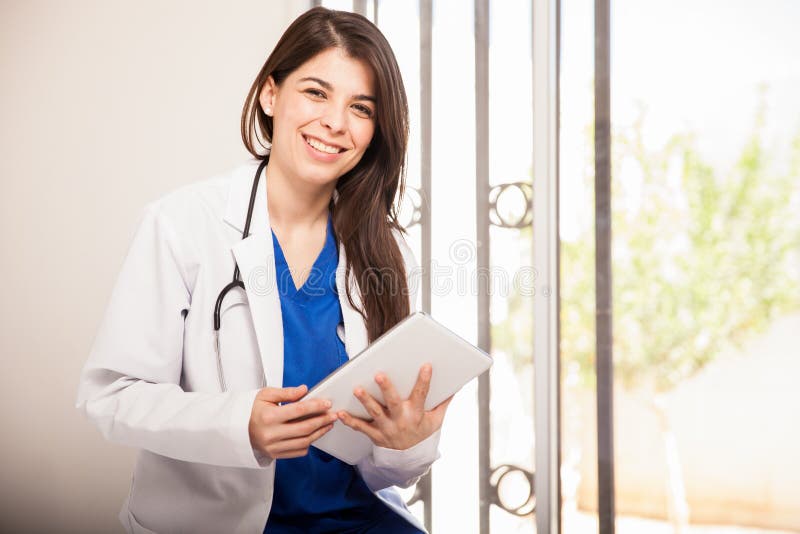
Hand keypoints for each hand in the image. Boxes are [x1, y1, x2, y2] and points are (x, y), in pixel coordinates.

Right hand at [248, 385, 336, 459]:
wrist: (238, 429)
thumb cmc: (252, 410)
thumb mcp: (265, 395)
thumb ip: (286, 392)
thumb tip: (304, 390)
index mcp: (268, 417)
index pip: (298, 410)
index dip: (315, 406)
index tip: (327, 403)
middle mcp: (271, 434)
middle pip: (304, 428)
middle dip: (322, 420)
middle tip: (333, 414)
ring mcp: (273, 447)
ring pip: (304, 441)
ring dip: (319, 432)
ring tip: (328, 424)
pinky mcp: (275, 455)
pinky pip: (298, 451)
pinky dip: (309, 443)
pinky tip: (315, 434)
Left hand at [337, 364, 452, 449]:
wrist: (410, 461)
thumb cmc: (423, 434)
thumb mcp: (437, 420)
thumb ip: (443, 402)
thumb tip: (455, 386)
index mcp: (417, 414)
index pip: (422, 395)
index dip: (425, 380)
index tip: (426, 366)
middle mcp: (401, 420)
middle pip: (393, 403)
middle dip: (386, 388)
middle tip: (379, 375)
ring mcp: (387, 429)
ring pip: (375, 413)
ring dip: (365, 401)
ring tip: (357, 389)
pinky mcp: (376, 435)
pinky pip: (361, 428)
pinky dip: (349, 421)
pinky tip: (339, 413)